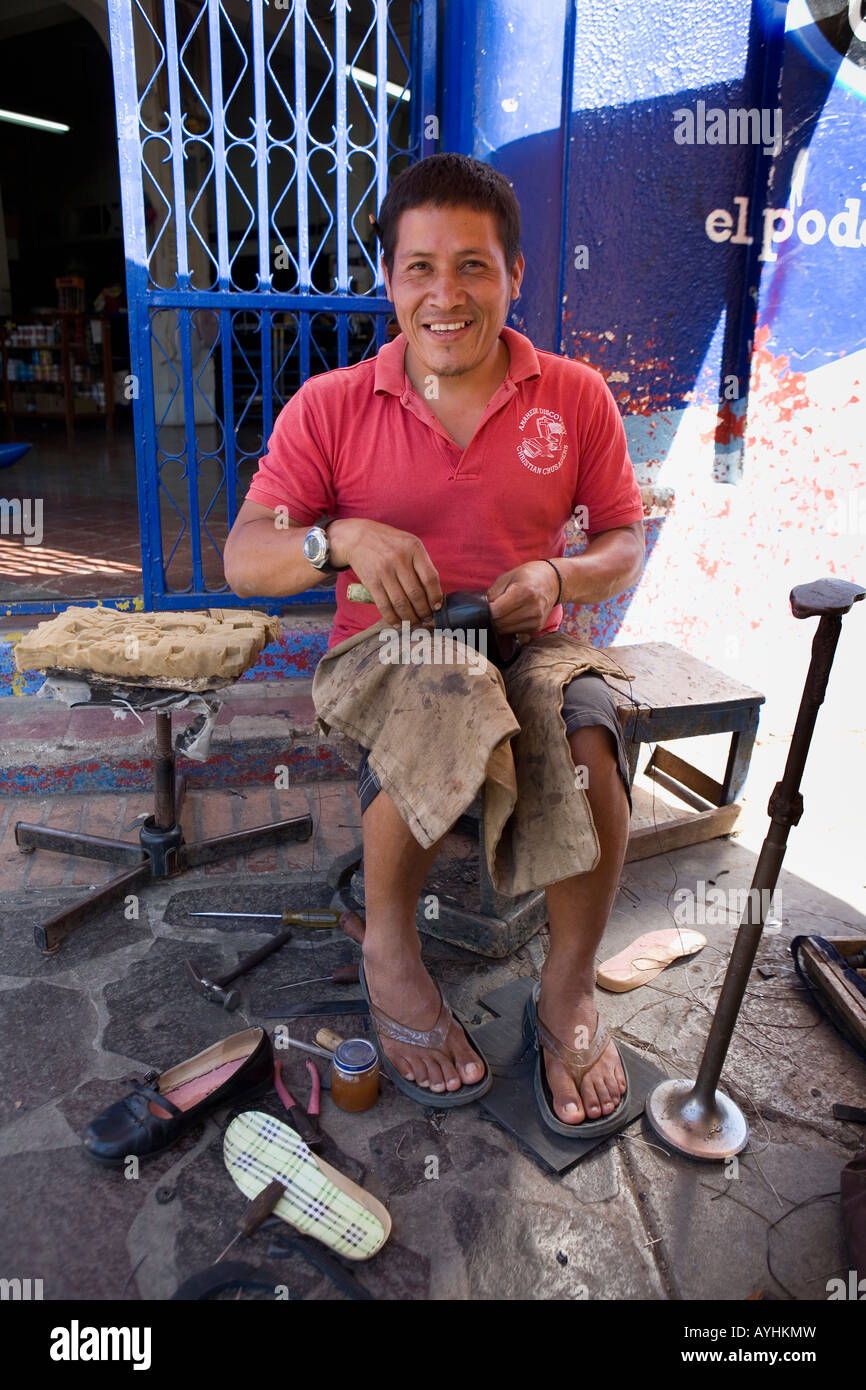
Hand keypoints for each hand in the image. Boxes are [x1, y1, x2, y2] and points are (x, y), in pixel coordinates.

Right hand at [327, 518, 442, 625]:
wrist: (358, 537)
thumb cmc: (388, 542)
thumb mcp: (408, 543)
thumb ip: (421, 563)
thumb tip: (433, 593)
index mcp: (414, 548)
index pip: (430, 577)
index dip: (435, 596)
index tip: (437, 607)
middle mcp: (399, 559)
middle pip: (416, 593)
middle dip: (423, 611)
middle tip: (426, 619)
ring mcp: (384, 571)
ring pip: (401, 602)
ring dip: (409, 618)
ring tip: (414, 623)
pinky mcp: (371, 581)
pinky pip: (384, 605)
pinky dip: (392, 618)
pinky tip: (398, 623)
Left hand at [486, 561, 560, 636]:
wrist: (554, 581)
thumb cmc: (528, 576)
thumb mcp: (507, 577)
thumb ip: (493, 594)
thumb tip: (482, 610)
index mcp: (524, 592)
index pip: (496, 612)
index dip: (487, 610)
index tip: (487, 605)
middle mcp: (532, 608)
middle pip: (500, 623)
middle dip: (492, 618)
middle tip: (495, 608)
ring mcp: (536, 620)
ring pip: (505, 630)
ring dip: (500, 623)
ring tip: (505, 610)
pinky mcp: (536, 628)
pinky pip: (514, 632)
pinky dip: (509, 626)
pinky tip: (514, 614)